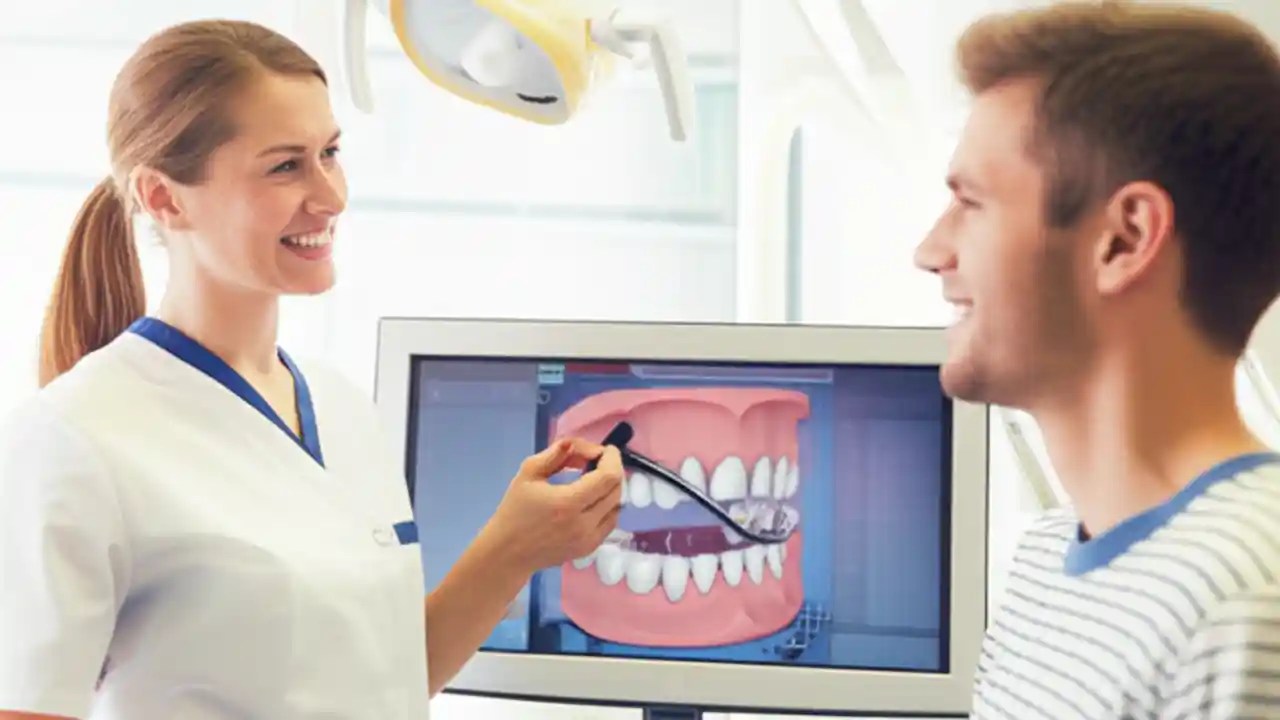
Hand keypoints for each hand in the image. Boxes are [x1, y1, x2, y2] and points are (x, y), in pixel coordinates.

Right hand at [480, 437, 624, 575]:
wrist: (508, 553)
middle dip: (612, 470)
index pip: (608, 476)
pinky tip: (592, 500)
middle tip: (596, 462)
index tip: (606, 450)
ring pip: (617, 506)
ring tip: (594, 480)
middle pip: (616, 489)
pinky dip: (607, 507)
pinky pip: (610, 522)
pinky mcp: (589, 548)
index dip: (613, 459)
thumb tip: (578, 445)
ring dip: (611, 489)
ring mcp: (589, 539)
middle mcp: (584, 523)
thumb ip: (555, 454)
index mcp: (568, 502)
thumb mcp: (528, 473)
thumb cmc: (514, 511)